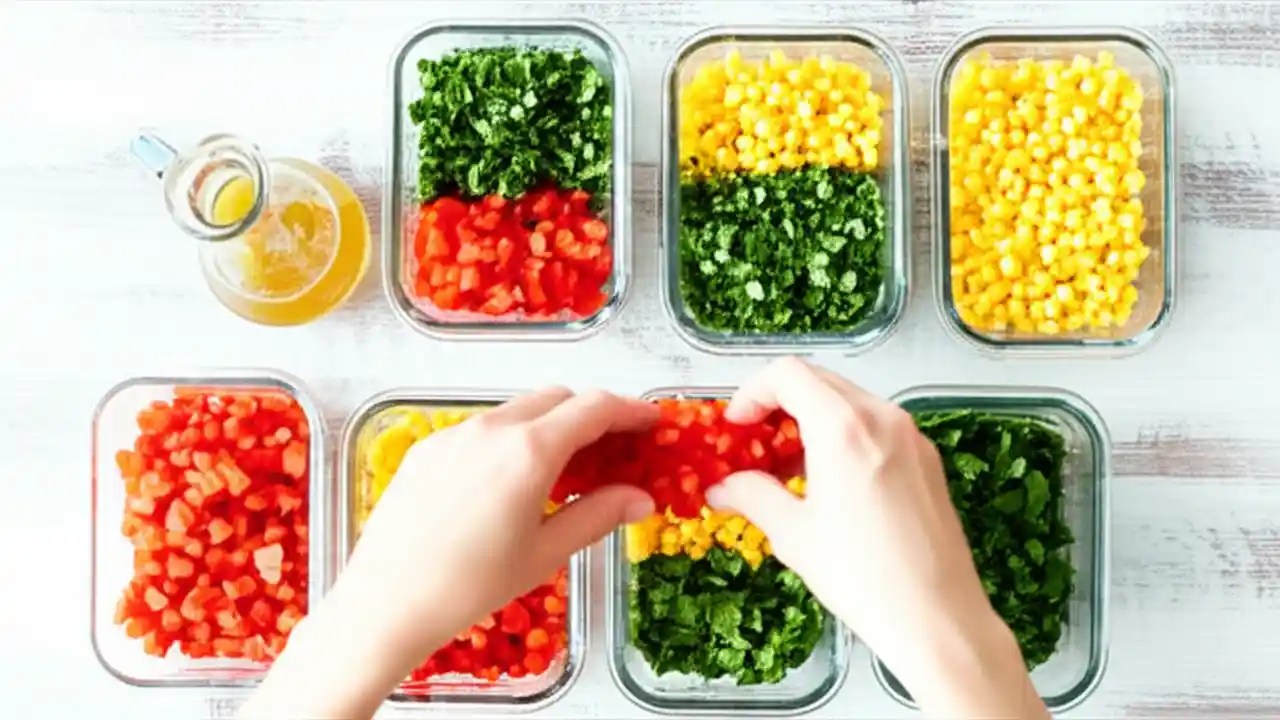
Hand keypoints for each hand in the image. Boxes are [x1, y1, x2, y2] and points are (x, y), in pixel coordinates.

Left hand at [241, 388, 656, 719]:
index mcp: (529, 451)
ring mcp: (455, 434)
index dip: (630, 410)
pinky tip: (512, 482)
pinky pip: (483, 430)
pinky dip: (512, 440)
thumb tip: (640, 499)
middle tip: (615, 448)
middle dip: (592, 415)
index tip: (651, 422)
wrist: (386, 602)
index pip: (594, 408)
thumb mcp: (545, 553)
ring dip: (551, 426)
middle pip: (557, 399)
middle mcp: (492, 429)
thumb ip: (597, 516)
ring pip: (518, 411)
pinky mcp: (427, 448)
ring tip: (565, 470)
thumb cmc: (469, 586)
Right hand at [706, 358, 1046, 718]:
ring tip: (790, 468)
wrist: (938, 617)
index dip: (752, 392)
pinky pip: (876, 426)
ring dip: (812, 419)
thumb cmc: (864, 577)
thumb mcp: (794, 535)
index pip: (788, 374)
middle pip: (819, 380)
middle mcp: (882, 418)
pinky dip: (845, 436)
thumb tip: (722, 487)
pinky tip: (831, 482)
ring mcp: (911, 436)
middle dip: (780, 403)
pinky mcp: (927, 458)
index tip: (737, 425)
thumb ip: (752, 496)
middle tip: (755, 442)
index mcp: (843, 429)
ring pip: (849, 401)